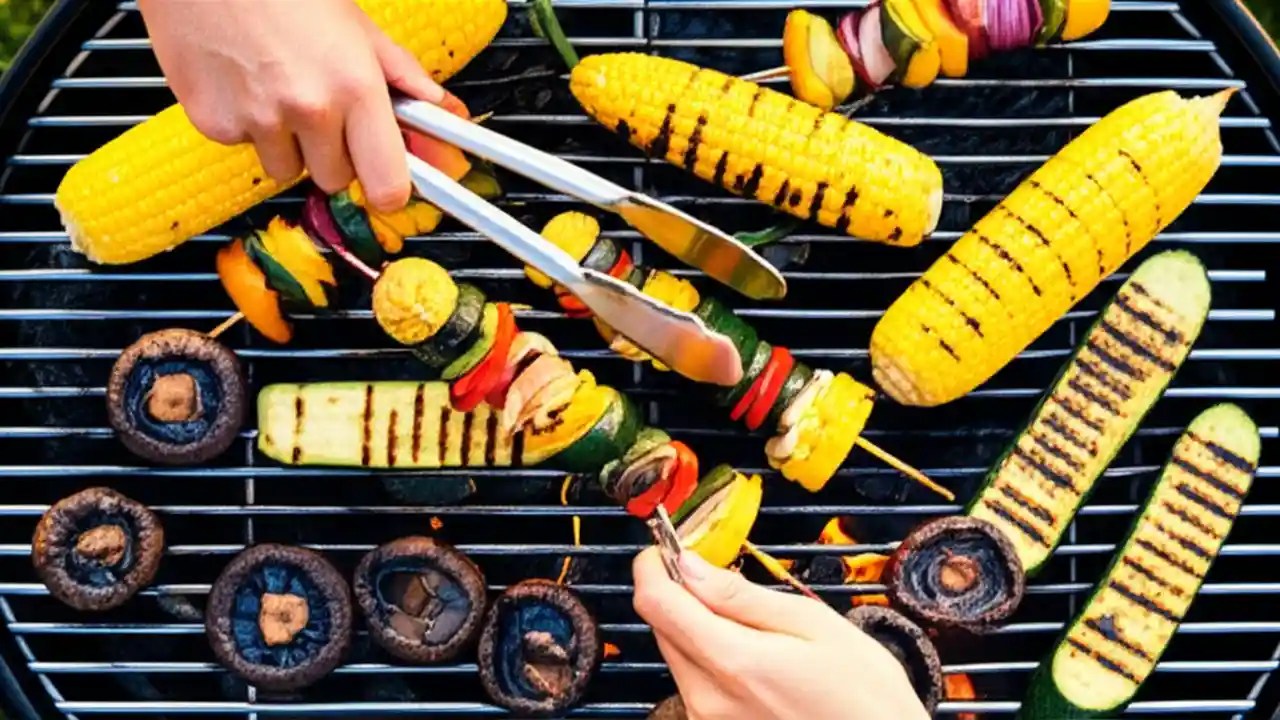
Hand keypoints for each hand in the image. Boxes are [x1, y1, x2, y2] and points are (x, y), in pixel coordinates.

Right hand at [139, 0, 450, 211]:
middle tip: (322, 109)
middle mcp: (309, 110)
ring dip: (289, 143)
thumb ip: (404, 77)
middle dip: (335, 155)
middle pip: (337, 181)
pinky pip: (244, 147)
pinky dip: (246, 125)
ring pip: (287, 169)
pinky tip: (244, 81)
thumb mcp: (357, 25)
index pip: (389, 186)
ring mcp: (258, 121)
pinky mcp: (213, 123)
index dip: (389, 188)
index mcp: (356, 87)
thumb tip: (447, 114)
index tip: (385, 177)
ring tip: (278, 87)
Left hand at [632, 548, 929, 719]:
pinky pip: (695, 681)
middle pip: (663, 627)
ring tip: (753, 626)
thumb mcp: (812, 624)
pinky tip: (754, 658)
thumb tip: (689, 564)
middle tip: (719, 577)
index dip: (652, 564)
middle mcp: (708, 697)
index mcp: (732, 661)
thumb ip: (740, 595)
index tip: (665, 547)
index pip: (656, 601)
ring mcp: (708, 719)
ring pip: (677, 653)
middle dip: (680, 594)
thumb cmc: (863, 695)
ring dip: (696, 627)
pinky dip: (710, 658)